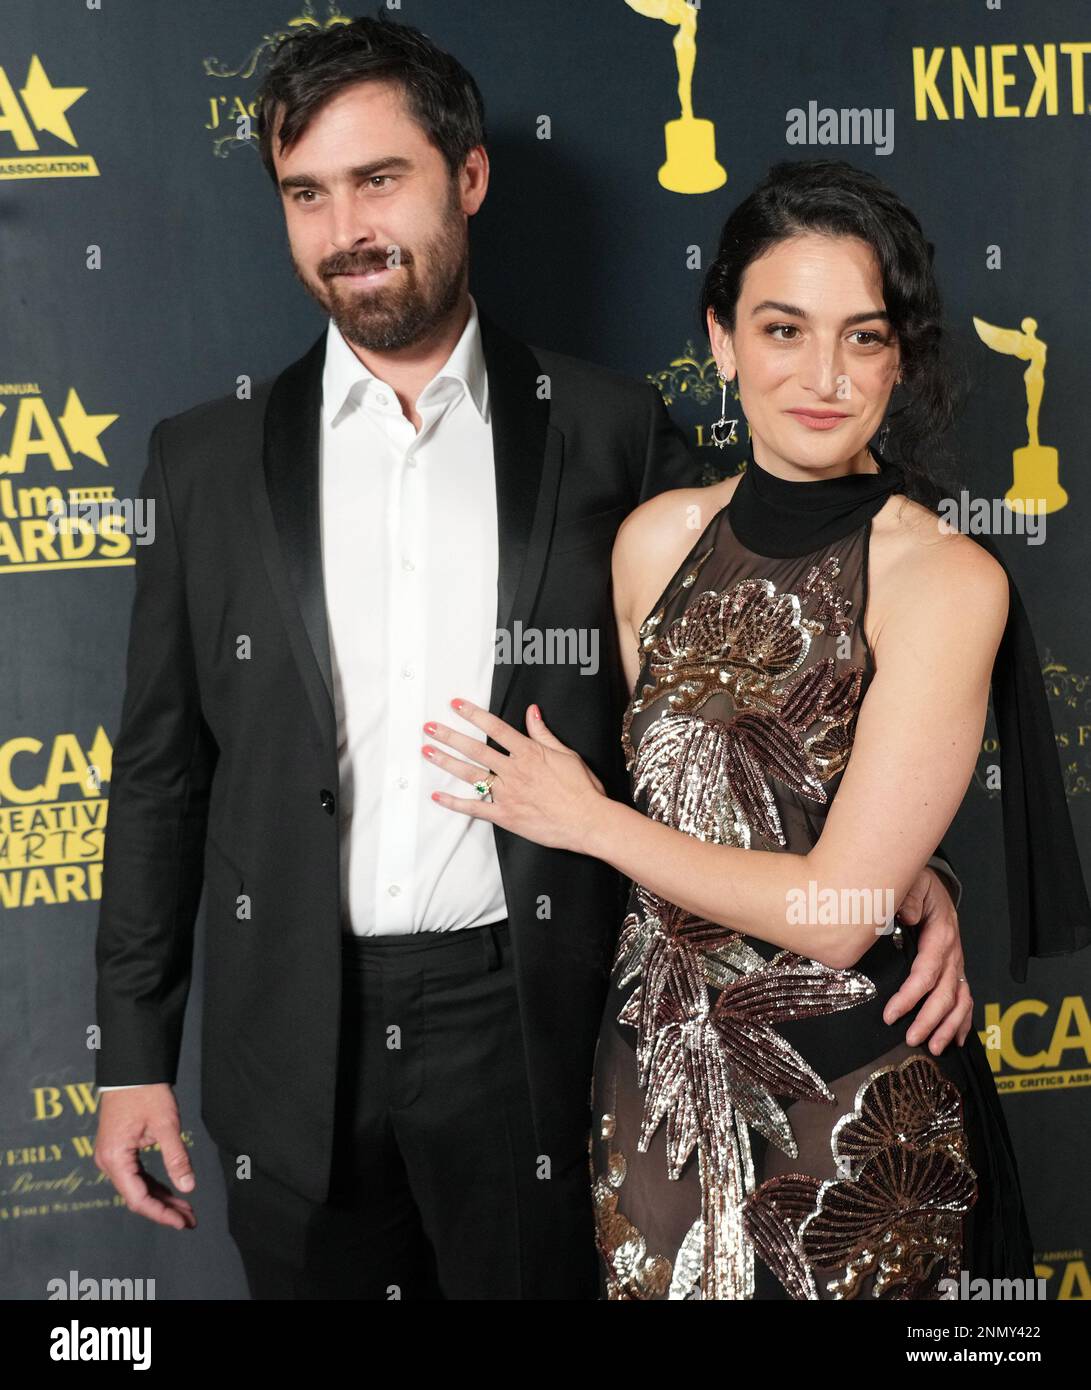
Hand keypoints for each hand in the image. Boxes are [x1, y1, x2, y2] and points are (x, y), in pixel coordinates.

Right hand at [94, 1084, 197, 1229]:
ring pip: (138, 1187)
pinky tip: (173, 1193)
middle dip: (164, 1210)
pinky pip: (136, 1175)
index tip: (182, 1221)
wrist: (131, 1069)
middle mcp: (108, 1161)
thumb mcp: (166, 1125)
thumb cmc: (146, 1092)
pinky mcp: (119, 1151)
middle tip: (190, 1220)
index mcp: (115, 1158)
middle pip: (137, 1196)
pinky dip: (154, 1185)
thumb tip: (188, 1187)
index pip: (138, 1198)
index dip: (161, 1213)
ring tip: (186, 1210)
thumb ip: (176, 1158)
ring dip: (161, 1199)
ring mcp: (111, 1157)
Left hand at [423, 699, 606, 852]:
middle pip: (475, 749)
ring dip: (447, 762)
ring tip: (427, 752)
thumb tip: (532, 712)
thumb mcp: (566, 754)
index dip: (473, 714)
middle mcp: (514, 770)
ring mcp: (507, 794)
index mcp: (529, 753)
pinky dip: (455, 803)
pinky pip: (475, 808)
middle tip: (429, 728)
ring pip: (471, 775)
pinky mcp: (505, 816)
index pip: (495, 728)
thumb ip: (544, 733)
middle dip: (450, 736)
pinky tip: (438, 797)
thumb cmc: (581, 789)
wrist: (587, 820)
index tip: (456, 705)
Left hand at [883, 866, 972, 1052]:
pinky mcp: (955, 969)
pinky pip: (965, 998)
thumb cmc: (918, 885)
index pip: (926, 972)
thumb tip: (909, 914)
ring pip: (960, 1000)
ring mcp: (956, 963)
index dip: (910, 996)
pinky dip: (963, 1021)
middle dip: (929, 1019)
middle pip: (945, 993)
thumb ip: (909, 897)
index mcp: (941, 934)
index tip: (890, 1014)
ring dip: (948, 1026)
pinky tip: (957, 1040)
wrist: (931, 885)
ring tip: (933, 1047)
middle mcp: (953, 953)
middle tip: (911, 1038)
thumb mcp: (912, 883)